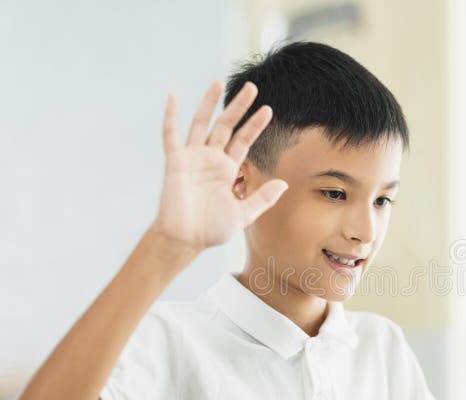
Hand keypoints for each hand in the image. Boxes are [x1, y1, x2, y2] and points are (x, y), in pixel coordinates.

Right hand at [152, 79, 287, 251]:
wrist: (186, 240)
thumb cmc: (212, 230)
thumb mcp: (244, 214)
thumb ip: (263, 199)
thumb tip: (284, 184)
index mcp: (228, 170)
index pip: (244, 141)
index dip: (255, 125)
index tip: (268, 109)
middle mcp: (211, 159)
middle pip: (226, 126)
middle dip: (238, 107)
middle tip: (252, 87)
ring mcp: (192, 158)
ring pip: (202, 124)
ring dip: (210, 103)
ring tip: (219, 82)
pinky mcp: (175, 162)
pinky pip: (171, 136)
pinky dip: (170, 117)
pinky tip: (173, 97)